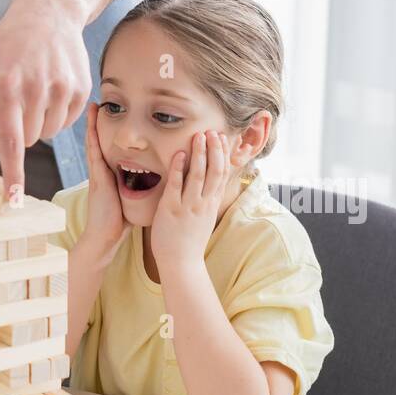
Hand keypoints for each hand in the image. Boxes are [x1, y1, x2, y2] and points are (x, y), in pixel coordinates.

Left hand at [0, 0, 91, 201]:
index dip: (12, 174)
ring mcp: (62, 86)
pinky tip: (51, 87)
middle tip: (16, 99)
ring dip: (39, 122)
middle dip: (20, 128)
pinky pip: (68, 121)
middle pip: (29, 139)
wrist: (45, 14)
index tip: (13, 200)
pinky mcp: (81, 86)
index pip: (10, 141)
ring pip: (49, 133)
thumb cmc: (2, 50)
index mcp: (5, 87)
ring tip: (34, 90)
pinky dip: (57, 113)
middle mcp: (36, 87)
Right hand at [81, 101, 129, 259]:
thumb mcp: (130, 198)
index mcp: (111, 175)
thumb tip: (154, 179)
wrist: (105, 237)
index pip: (110, 148)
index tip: (115, 115)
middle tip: (99, 101)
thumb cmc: (120, 221)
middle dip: (99, 122)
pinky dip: (92, 137)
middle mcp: (103, 171)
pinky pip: (94, 152)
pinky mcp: (97, 177)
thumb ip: (137, 187)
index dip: (111, 132)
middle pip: (101, 140)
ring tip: (94, 105)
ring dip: (93, 124)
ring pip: (95, 142)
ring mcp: (98, 173)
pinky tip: (92, 124)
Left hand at [150, 131, 230, 270]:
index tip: (222, 138)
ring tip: (199, 136)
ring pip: (199, 175)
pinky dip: (178, 168)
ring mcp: (188, 206)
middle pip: (215, 171)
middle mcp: (203, 203)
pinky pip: (176, 185)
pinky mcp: (172, 210)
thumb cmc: (189, 240)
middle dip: (215, 150)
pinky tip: (178, 154)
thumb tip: (208, 184)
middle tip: (213, 131)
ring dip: (199, 154)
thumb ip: (206, 199)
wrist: (181, 263)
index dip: (223, 154)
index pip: (222, 174)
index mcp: (211, 203)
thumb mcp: (204, 217)